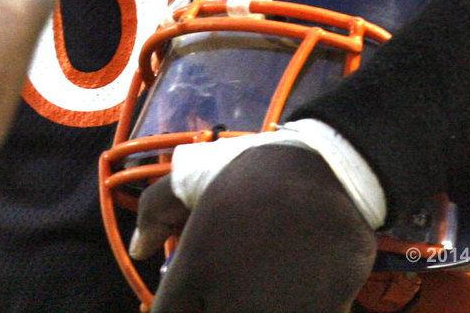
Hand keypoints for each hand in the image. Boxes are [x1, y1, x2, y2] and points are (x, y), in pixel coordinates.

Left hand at [135, 145, 376, 312]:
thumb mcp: (196, 174)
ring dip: (257, 304)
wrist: (331, 171)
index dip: (174, 307)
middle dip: (217, 302)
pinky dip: (295, 305)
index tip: (197, 293)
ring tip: (270, 278)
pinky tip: (297, 284)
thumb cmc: (257, 174)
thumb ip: (156, 209)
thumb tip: (138, 249)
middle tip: (237, 279)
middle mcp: (228, 304)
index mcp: (194, 272)